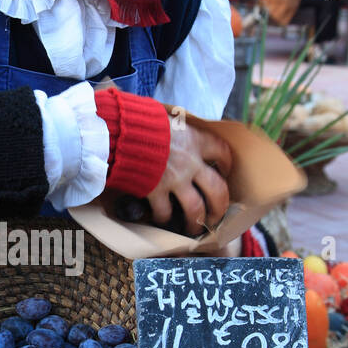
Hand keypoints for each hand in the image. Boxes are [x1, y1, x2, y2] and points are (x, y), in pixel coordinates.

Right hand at [147, 113, 232, 234]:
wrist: (120, 130)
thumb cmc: (141, 120)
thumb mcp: (167, 119)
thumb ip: (178, 130)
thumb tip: (177, 130)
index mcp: (195, 140)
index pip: (222, 152)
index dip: (227, 163)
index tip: (224, 170)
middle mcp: (190, 162)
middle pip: (217, 189)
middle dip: (220, 206)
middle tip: (216, 214)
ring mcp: (174, 179)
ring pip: (196, 208)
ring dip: (196, 222)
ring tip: (194, 228)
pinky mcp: (154, 190)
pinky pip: (165, 212)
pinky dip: (164, 218)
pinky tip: (162, 220)